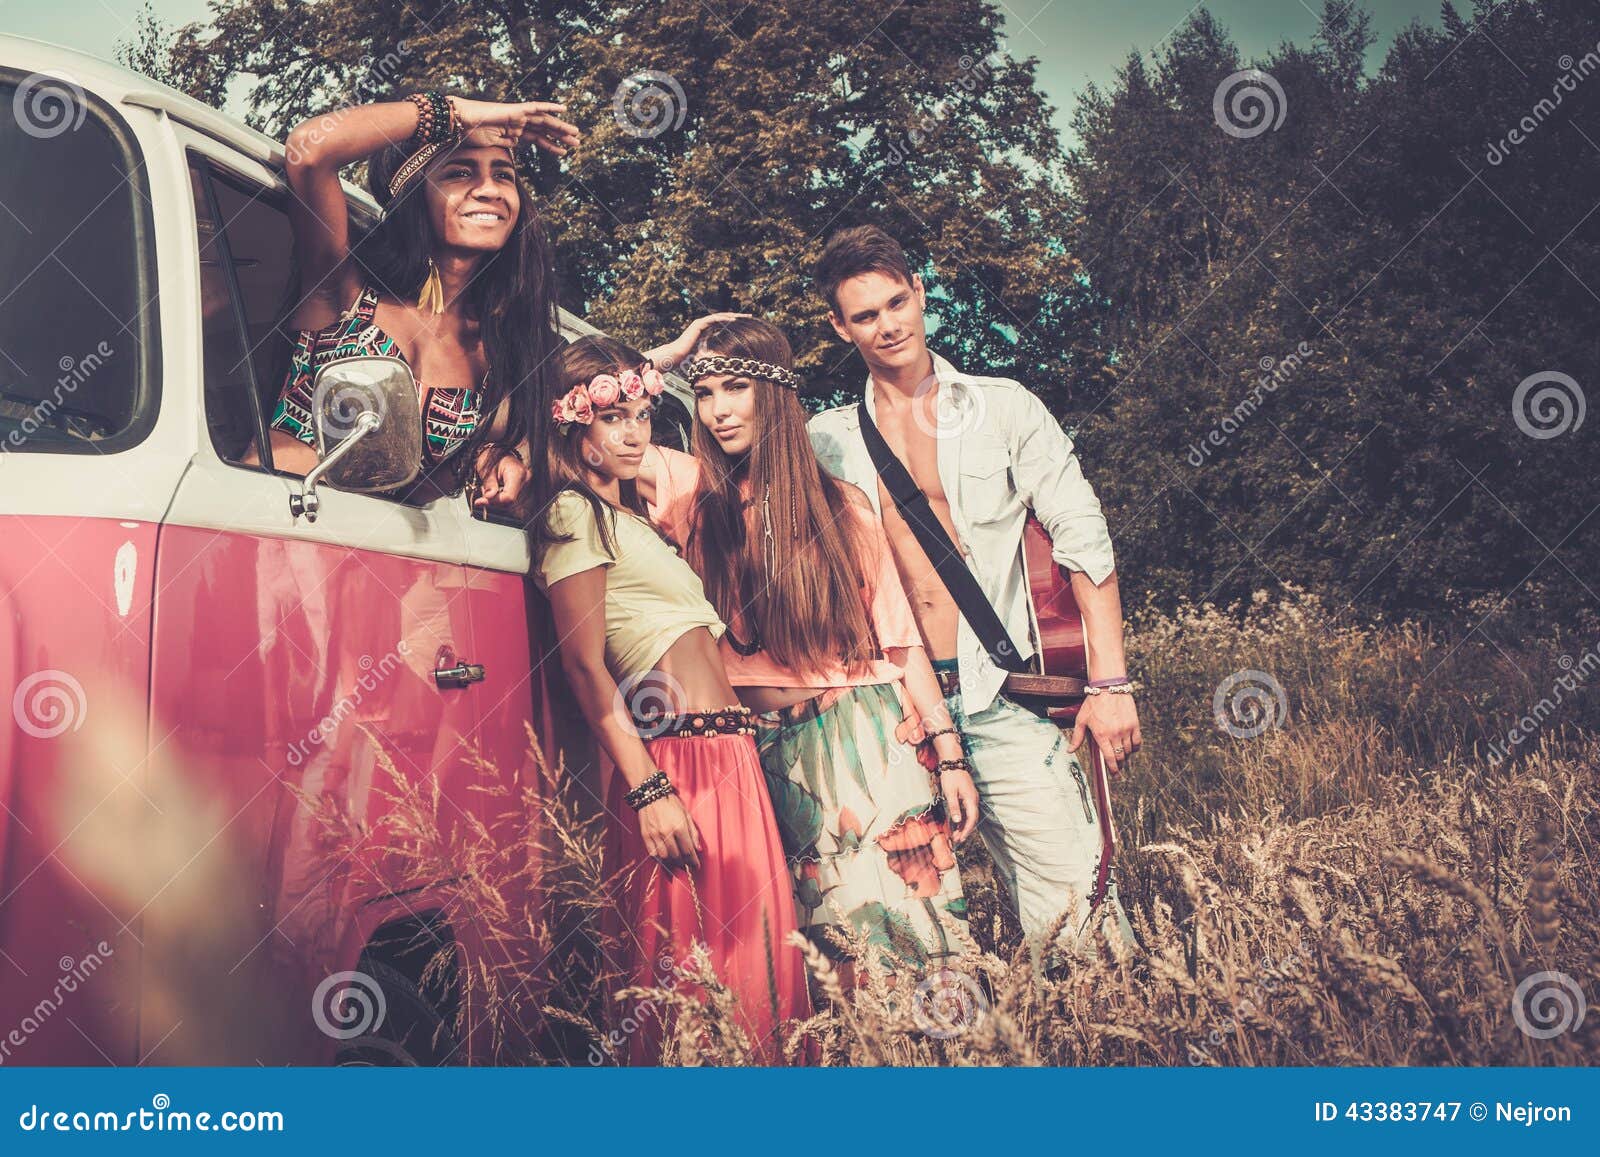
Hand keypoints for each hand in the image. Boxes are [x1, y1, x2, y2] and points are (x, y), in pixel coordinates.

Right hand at [448, 97, 579, 155]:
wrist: (460, 122)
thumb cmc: (471, 133)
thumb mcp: (493, 145)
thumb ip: (506, 144)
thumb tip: (516, 144)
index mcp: (514, 131)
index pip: (537, 139)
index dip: (551, 145)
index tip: (564, 152)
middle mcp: (518, 122)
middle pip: (544, 129)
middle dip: (561, 136)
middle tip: (577, 142)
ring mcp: (518, 115)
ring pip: (544, 121)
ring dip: (561, 127)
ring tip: (575, 133)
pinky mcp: (516, 110)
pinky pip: (536, 107)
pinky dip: (549, 107)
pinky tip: (563, 110)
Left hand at [473, 447, 529, 510]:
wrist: (499, 452)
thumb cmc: (493, 457)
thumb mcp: (487, 470)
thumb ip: (489, 485)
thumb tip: (489, 497)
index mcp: (517, 473)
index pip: (509, 496)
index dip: (495, 501)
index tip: (482, 501)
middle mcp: (525, 479)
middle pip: (510, 501)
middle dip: (495, 501)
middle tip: (483, 496)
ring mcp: (525, 484)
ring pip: (511, 502)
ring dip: (498, 501)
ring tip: (491, 491)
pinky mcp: (523, 488)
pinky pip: (512, 499)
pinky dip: (502, 499)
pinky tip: (496, 493)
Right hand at [637, 794, 701, 873]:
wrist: (651, 794)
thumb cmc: (671, 803)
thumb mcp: (687, 815)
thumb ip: (693, 833)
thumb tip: (699, 849)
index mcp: (680, 827)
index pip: (688, 851)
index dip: (693, 861)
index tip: (696, 866)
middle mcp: (667, 833)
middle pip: (677, 856)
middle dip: (684, 863)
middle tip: (688, 864)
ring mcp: (655, 835)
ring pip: (666, 857)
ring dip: (673, 862)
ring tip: (678, 862)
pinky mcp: (646, 836)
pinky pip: (653, 854)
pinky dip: (661, 859)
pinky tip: (666, 858)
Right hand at [644, 312, 751, 373]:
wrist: (676, 356)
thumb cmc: (689, 359)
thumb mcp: (706, 356)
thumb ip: (714, 354)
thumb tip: (725, 363)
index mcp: (707, 332)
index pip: (724, 326)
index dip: (735, 325)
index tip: (747, 326)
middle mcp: (704, 325)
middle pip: (724, 319)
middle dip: (737, 318)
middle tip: (750, 318)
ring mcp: (701, 323)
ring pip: (720, 317)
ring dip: (732, 316)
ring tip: (744, 317)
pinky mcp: (699, 324)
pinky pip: (713, 319)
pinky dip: (723, 319)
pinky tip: (733, 319)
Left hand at [939, 767, 979, 843]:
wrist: (952, 762)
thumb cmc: (950, 776)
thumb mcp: (950, 793)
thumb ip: (954, 807)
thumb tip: (958, 821)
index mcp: (971, 799)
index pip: (972, 819)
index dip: (966, 830)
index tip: (961, 839)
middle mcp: (973, 799)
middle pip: (972, 819)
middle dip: (965, 831)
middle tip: (957, 840)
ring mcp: (971, 797)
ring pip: (969, 815)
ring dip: (963, 825)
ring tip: (955, 835)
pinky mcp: (967, 796)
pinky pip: (967, 810)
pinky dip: (962, 818)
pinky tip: (956, 824)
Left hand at [1068, 693, 1140, 776]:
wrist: (1109, 687)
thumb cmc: (1093, 703)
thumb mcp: (1081, 720)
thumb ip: (1077, 737)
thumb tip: (1070, 751)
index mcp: (1101, 735)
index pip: (1109, 758)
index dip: (1112, 769)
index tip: (1113, 774)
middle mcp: (1115, 734)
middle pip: (1120, 757)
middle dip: (1119, 764)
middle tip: (1117, 766)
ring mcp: (1126, 729)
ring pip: (1129, 751)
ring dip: (1126, 756)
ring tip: (1122, 756)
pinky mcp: (1135, 724)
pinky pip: (1138, 741)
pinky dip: (1135, 747)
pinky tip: (1131, 748)